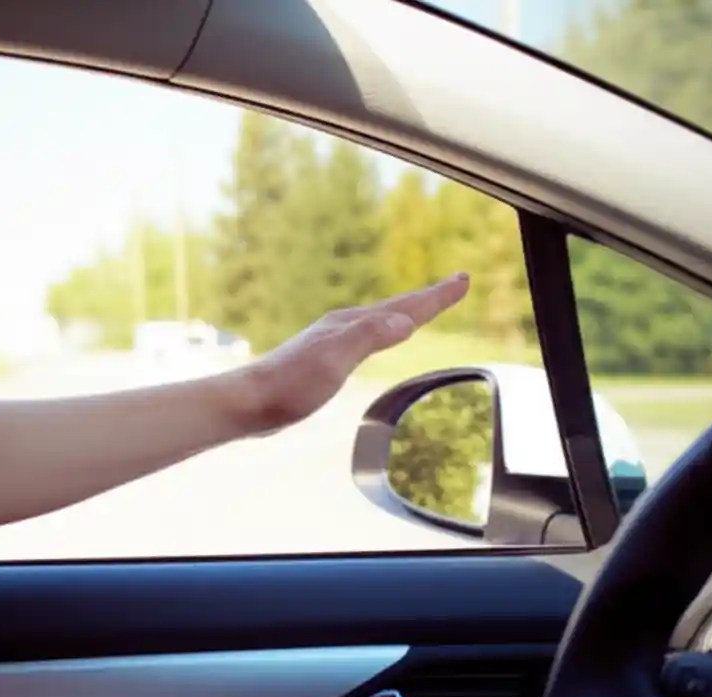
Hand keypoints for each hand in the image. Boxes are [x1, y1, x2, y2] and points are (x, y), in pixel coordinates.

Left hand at [236, 273, 469, 433]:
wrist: (247, 401)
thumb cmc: (289, 385)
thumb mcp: (334, 360)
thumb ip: (368, 338)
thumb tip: (406, 320)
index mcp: (350, 324)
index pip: (404, 307)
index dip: (436, 297)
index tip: (463, 280)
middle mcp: (343, 326)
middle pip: (396, 307)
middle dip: (428, 297)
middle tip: (457, 284)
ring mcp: (333, 341)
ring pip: (381, 320)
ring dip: (407, 311)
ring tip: (424, 307)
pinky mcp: (323, 359)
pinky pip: (367, 337)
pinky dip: (385, 331)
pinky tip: (376, 339)